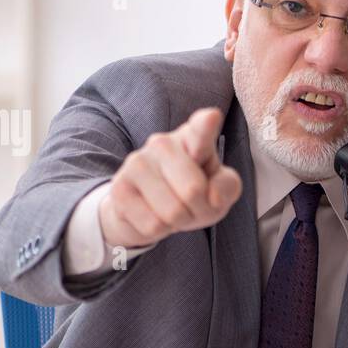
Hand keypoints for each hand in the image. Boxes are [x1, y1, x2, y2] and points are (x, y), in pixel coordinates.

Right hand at [98, 107, 242, 248]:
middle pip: (194, 191)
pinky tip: (153, 215)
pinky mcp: (119, 188)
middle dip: (199, 210)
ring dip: (179, 222)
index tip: (212, 117)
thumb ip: (227, 187)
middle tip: (191, 204)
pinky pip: (153, 225)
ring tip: (173, 210)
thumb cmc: (190, 192)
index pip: (201, 129)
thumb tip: (213, 197)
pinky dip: (160, 230)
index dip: (206, 125)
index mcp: (194, 137)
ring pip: (173, 212)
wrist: (147, 210)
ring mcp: (137, 163)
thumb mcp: (219, 190)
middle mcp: (163, 143)